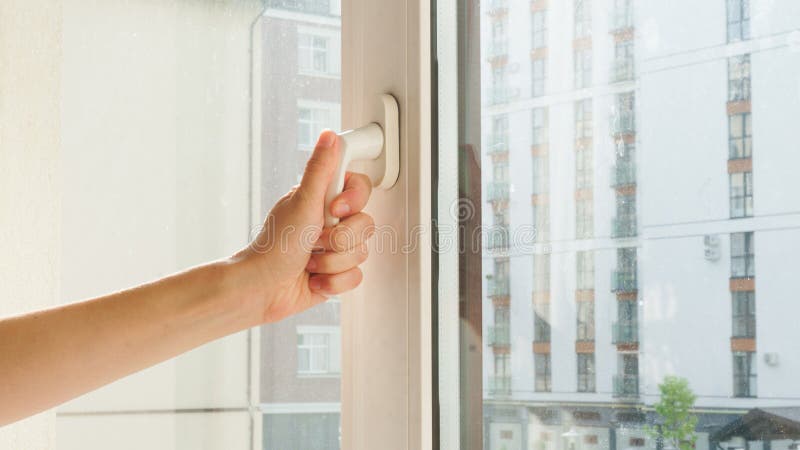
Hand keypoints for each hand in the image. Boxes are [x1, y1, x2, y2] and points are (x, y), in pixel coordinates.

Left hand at [233, 130, 374, 323]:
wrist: (262, 290)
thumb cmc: (275, 247)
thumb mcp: (302, 202)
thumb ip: (320, 169)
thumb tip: (329, 136)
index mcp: (322, 199)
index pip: (361, 188)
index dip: (354, 200)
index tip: (334, 208)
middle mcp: (331, 222)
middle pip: (366, 224)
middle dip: (340, 239)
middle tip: (316, 240)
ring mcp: (334, 249)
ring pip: (361, 252)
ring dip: (332, 262)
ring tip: (309, 261)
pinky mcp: (337, 273)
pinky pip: (356, 277)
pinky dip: (334, 281)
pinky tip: (314, 278)